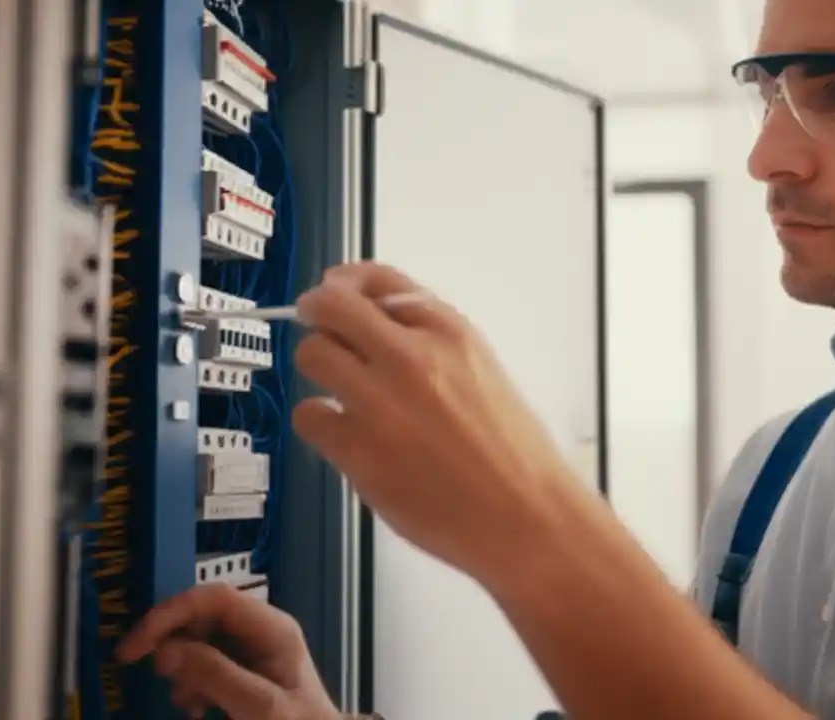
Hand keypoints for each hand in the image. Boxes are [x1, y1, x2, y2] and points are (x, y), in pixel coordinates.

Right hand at [116, 583, 340, 719]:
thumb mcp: (259, 707)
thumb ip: (215, 675)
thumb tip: (166, 650)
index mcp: (272, 628)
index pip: (214, 598)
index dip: (169, 614)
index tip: (135, 647)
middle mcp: (260, 631)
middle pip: (202, 617)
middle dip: (174, 646)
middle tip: (159, 678)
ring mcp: (251, 651)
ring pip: (197, 642)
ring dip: (182, 672)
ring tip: (190, 706)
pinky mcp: (241, 672)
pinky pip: (203, 665)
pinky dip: (190, 686)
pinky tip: (196, 710)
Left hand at [291, 263, 585, 586]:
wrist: (525, 517)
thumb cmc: (514, 454)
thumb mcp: (484, 372)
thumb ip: (433, 343)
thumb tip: (377, 324)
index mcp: (450, 333)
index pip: (379, 280)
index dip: (346, 282)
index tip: (335, 289)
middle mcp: (412, 358)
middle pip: (331, 307)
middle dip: (316, 313)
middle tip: (315, 327)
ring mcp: (380, 403)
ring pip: (311, 355)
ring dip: (319, 370)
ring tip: (340, 391)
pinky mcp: (358, 451)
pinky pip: (309, 416)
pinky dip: (320, 423)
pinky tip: (346, 435)